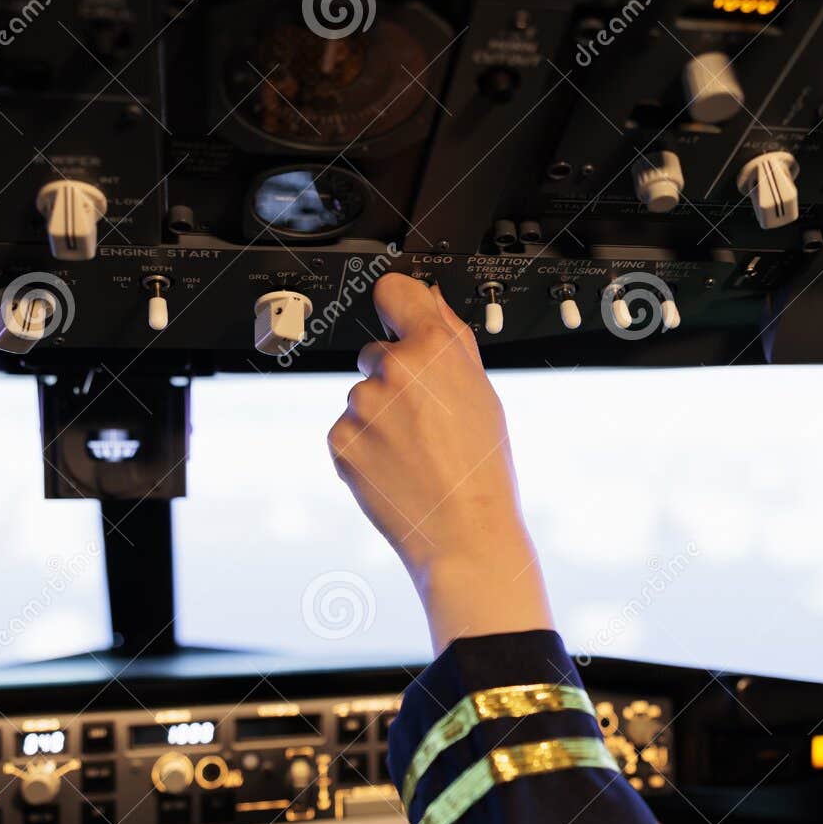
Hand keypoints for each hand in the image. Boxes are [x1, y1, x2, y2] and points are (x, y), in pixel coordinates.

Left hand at [328, 273, 552, 653]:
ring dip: (381, 416)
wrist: (462, 533)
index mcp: (434, 349)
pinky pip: (347, 429)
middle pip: (378, 352)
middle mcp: (393, 370)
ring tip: (416, 450)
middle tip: (428, 420)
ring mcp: (362, 406)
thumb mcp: (482, 393)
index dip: (396, 303)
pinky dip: (364, 445)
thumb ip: (451, 337)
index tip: (396, 313)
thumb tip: (428, 298)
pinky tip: (395, 466)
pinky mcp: (340, 440)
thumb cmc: (481, 468)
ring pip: (363, 395)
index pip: (394, 291)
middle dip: (396, 378)